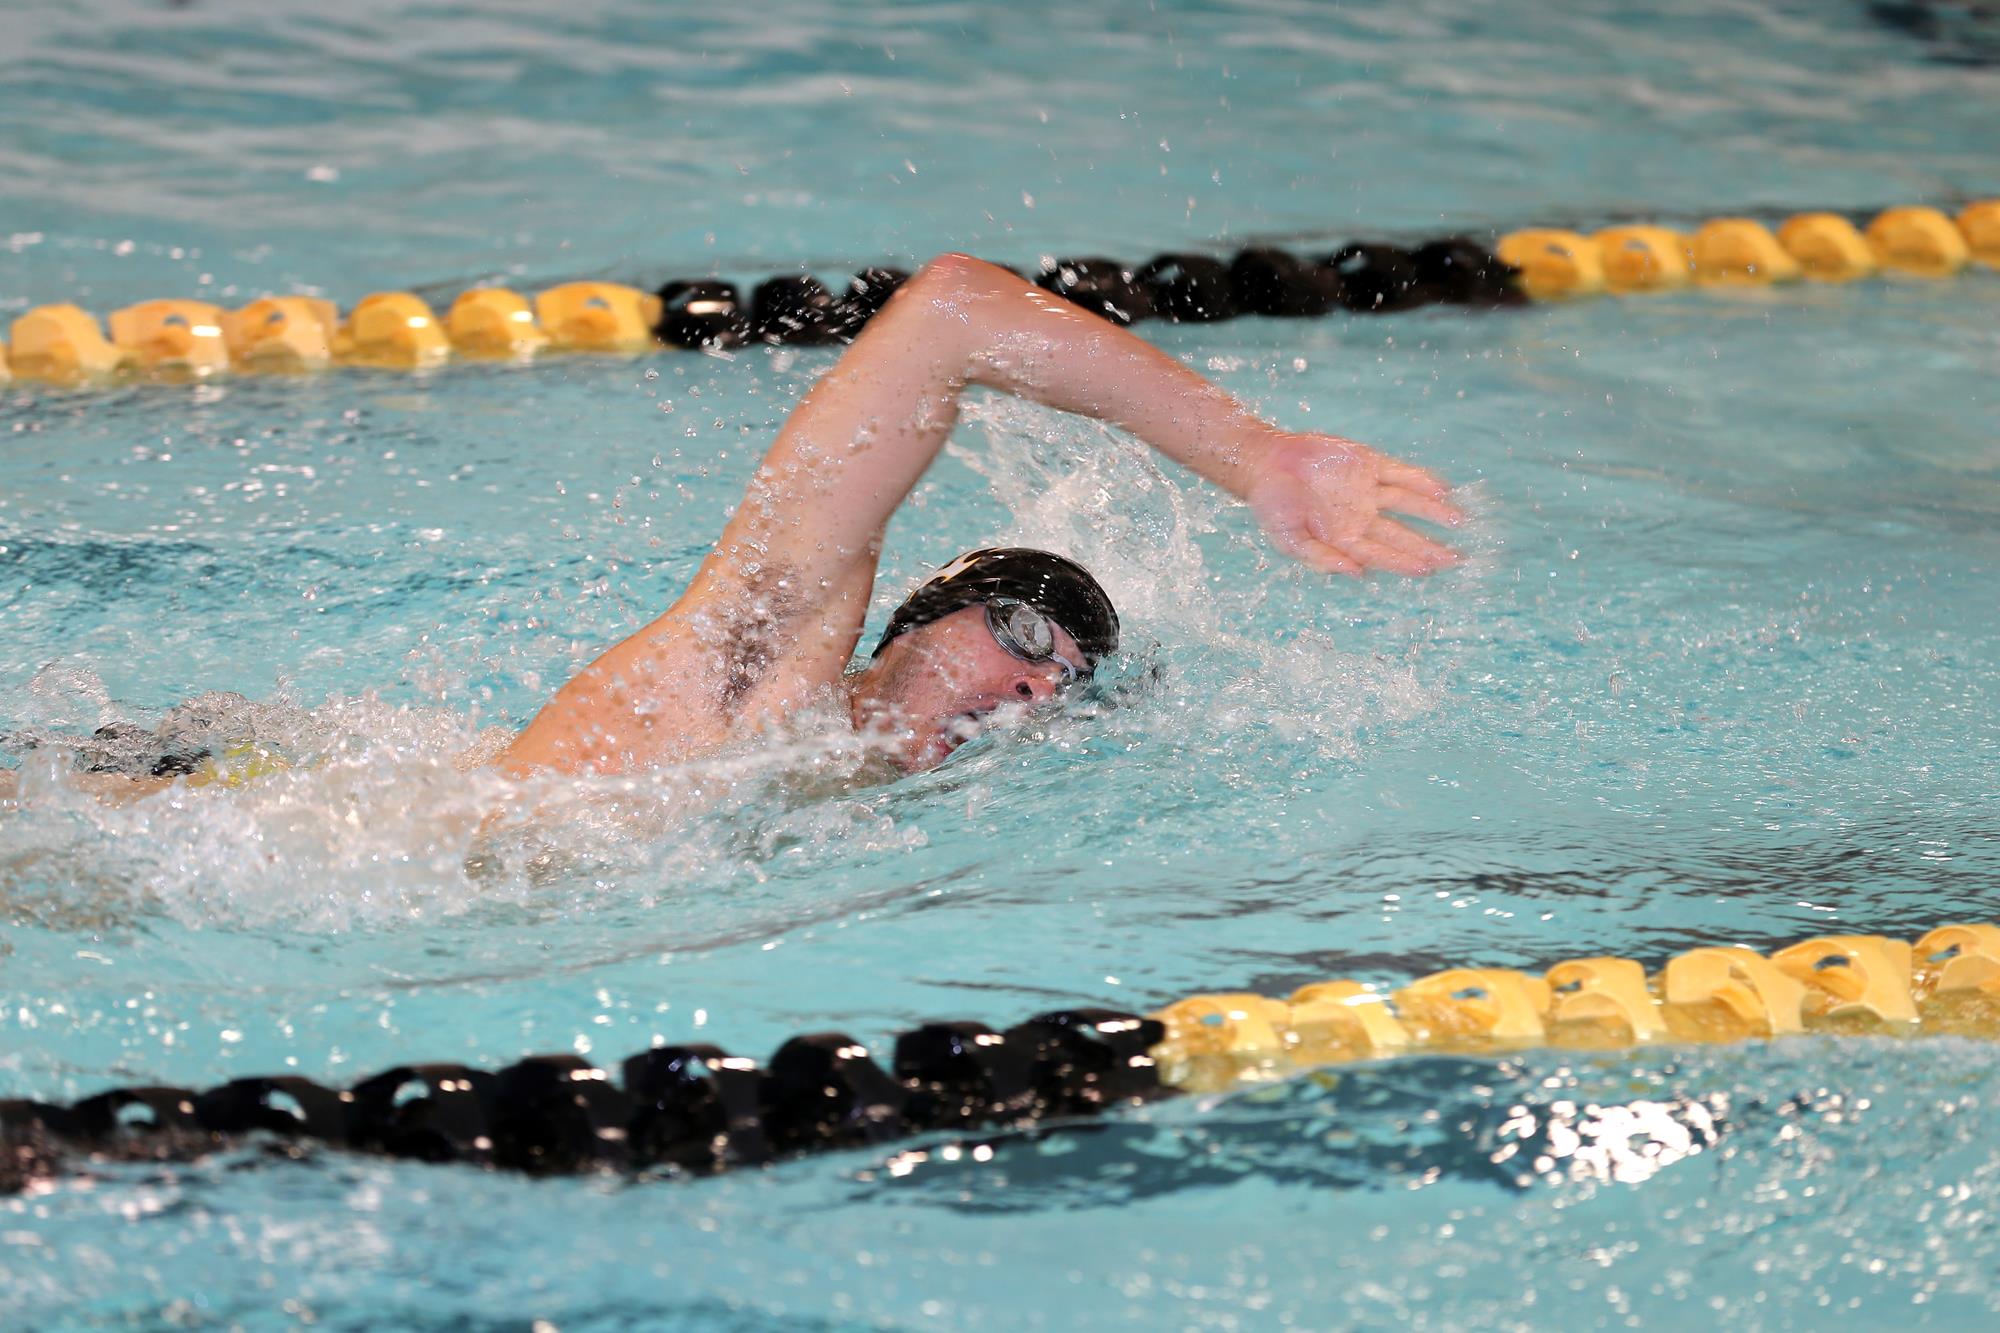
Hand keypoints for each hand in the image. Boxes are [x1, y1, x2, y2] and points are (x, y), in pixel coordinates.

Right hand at [1244, 431, 1463, 576]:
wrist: (1265, 463)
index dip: (1404, 562)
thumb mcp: (1287, 538)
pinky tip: (1440, 489)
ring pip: (1407, 503)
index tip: (1426, 569)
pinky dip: (1418, 480)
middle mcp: (1361, 518)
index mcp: (1344, 539)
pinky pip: (1399, 473)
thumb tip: (1354, 573)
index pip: (1381, 554)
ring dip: (1432, 512)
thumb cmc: (1272, 505)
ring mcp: (1367, 490)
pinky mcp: (1368, 464)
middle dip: (1427, 546)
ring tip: (1458, 520)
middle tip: (1455, 559)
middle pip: (1401, 534)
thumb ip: (1319, 557)